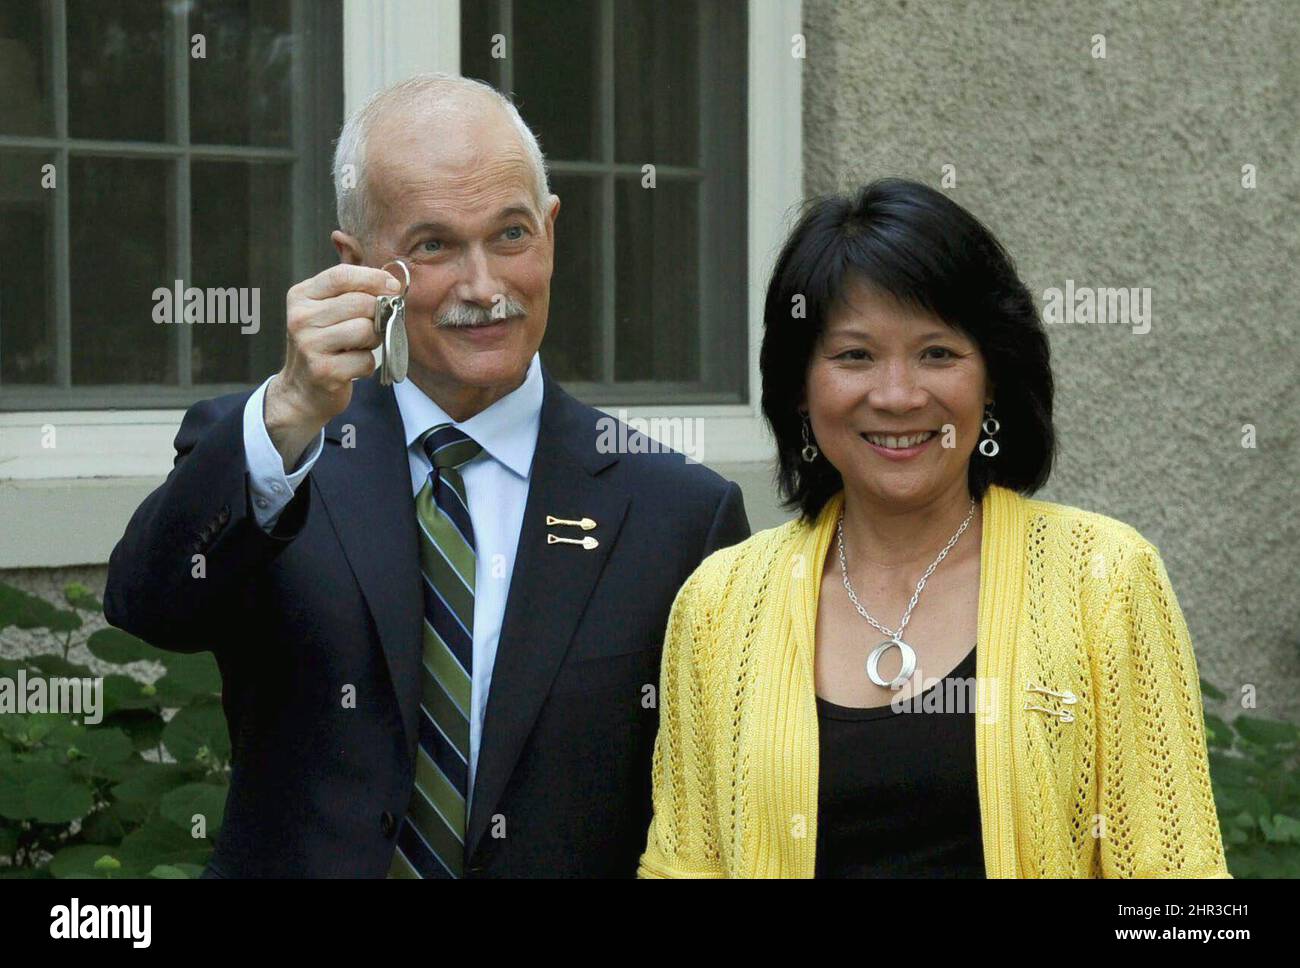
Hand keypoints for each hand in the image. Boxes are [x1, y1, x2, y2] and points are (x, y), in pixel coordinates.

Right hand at [264, 264, 399, 468]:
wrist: (301, 390)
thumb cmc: (324, 346)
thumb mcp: (327, 312)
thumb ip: (352, 294)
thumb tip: (392, 285)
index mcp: (301, 296)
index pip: (341, 275)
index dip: (373, 278)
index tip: (392, 286)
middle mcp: (300, 318)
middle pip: (360, 303)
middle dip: (377, 315)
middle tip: (372, 327)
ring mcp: (309, 345)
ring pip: (365, 330)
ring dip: (374, 340)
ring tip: (360, 347)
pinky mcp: (323, 371)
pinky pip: (366, 360)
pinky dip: (367, 365)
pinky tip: (352, 367)